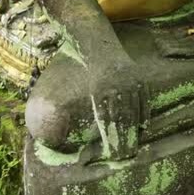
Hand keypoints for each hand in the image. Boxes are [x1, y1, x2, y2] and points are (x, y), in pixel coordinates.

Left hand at [27, 44, 146, 160]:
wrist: (90, 37)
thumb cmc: (72, 63)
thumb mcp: (61, 84)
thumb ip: (59, 110)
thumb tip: (50, 139)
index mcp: (101, 90)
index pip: (110, 123)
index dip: (113, 141)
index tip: (112, 155)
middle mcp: (119, 85)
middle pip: (125, 120)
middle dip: (125, 140)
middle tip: (123, 157)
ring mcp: (130, 80)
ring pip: (135, 111)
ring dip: (135, 131)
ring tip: (132, 147)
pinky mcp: (137, 78)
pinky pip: (143, 101)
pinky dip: (143, 115)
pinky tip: (142, 128)